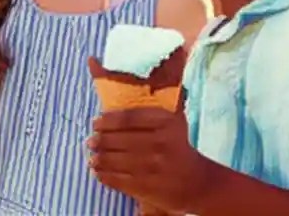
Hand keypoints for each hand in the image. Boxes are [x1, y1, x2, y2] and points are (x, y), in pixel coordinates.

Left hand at [89, 106, 212, 212]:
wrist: (197, 183)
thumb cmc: (180, 148)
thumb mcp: (175, 123)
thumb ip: (155, 109)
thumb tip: (124, 102)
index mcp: (167, 123)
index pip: (130, 118)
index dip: (109, 120)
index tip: (97, 122)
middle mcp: (160, 143)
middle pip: (119, 139)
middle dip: (101, 140)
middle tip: (91, 140)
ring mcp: (152, 166)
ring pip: (116, 160)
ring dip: (100, 158)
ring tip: (93, 157)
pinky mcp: (146, 186)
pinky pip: (118, 179)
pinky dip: (105, 175)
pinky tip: (98, 172)